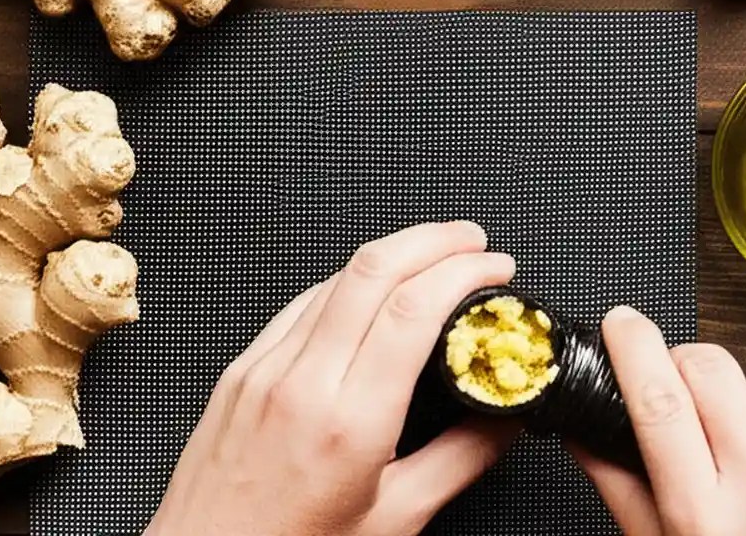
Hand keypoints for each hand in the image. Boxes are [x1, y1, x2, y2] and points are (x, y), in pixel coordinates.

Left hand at [145, 221, 521, 535]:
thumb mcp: (394, 518)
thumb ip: (460, 461)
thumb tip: (504, 421)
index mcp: (349, 421)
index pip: (413, 310)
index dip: (462, 272)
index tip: (495, 268)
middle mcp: (302, 382)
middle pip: (373, 268)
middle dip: (433, 239)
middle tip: (473, 239)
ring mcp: (264, 368)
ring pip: (334, 277)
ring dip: (392, 252)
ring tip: (433, 256)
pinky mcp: (241, 368)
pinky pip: (300, 303)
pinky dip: (346, 282)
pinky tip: (370, 289)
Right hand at [572, 306, 745, 535]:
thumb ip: (621, 490)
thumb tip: (583, 431)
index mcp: (705, 517)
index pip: (660, 402)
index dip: (634, 349)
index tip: (621, 324)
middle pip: (712, 369)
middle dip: (681, 363)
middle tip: (669, 387)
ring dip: (730, 407)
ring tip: (729, 462)